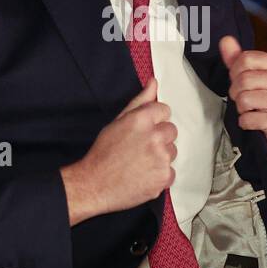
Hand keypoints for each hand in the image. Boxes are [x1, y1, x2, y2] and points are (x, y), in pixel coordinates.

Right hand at [60, 77, 176, 224]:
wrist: (94, 184)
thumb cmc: (103, 153)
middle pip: (171, 130)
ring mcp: (161, 158)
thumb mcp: (118, 121)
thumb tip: (154, 83)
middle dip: (159, 137)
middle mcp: (154, 136)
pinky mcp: (164, 177)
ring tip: (140, 163)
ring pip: (172, 151)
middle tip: (140, 148)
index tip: (143, 130)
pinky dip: (160, 175)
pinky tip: (143, 175)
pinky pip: (171, 172)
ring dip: (161, 156)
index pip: (165, 110)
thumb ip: (140, 101)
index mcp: (142, 119)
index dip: (154, 120)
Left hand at [219, 35, 266, 163]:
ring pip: (244, 99)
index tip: (240, 80)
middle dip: (236, 91)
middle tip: (243, 97)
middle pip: (243, 79)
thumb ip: (237, 58)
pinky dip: (244, 122)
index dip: (235, 71)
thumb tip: (225, 40)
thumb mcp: (253, 74)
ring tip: (251, 108)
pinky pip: (247, 119)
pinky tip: (254, 120)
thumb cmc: (265, 97)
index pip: (245, 59)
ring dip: (240, 108)